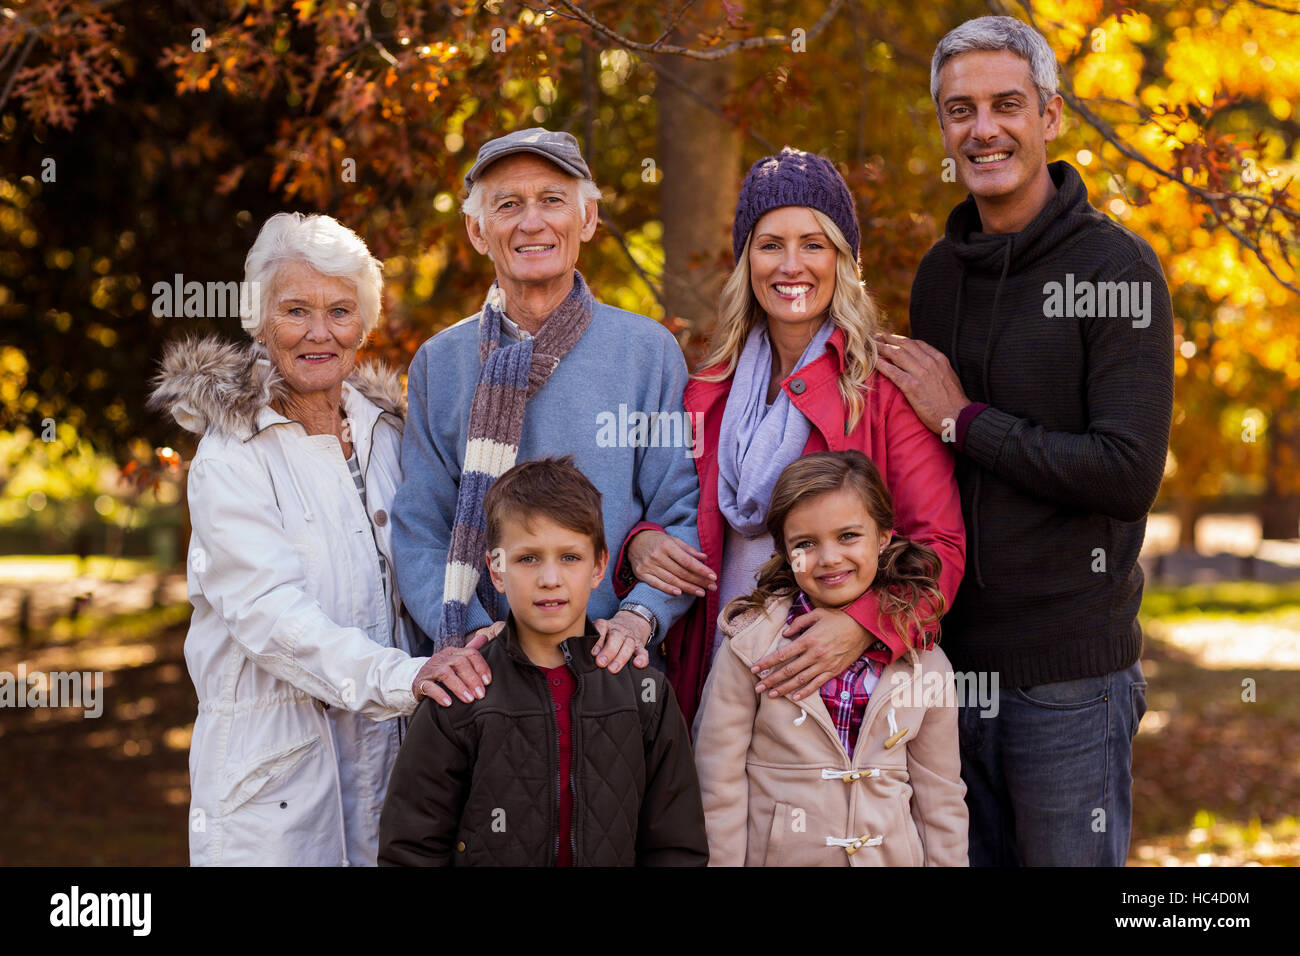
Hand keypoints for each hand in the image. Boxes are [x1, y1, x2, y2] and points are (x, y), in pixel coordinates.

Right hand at [411, 621, 502, 705]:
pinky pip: (429, 687)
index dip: (481, 667)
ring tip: (469, 699)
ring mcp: (430, 669)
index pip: (471, 653)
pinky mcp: (419, 683)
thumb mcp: (456, 662)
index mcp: (453, 652)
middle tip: (480, 694)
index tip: (488, 682)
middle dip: (472, 679)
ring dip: (459, 687)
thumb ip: (471, 652)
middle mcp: (441, 658)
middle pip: (460, 662)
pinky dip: (440, 694)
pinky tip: (448, 703)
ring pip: (445, 674)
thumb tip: (485, 637)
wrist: (419, 683)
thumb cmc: (443, 673)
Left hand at [591, 610, 650, 673]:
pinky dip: (642, 658)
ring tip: (613, 669)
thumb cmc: (609, 633)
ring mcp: (630, 637)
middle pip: (616, 637)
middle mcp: (619, 630)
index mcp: (606, 625)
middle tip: (601, 663)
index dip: (598, 640)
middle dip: (608, 651)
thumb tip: (582, 657)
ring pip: (628, 644)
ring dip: (621, 657)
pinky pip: (643, 651)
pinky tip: (638, 664)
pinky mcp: (640, 645)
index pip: (602, 628)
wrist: (631, 621)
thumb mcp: (599, 631)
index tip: (593, 652)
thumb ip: (592, 640)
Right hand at [627, 530, 714, 596]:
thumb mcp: (673, 540)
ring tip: (701, 593)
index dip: (701, 570)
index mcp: (667, 545)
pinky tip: (680, 593)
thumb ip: (688, 550)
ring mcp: (648, 566)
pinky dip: (668, 589)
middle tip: (712, 587)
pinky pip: (656, 584)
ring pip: (671, 580)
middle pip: (681, 572)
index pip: (687, 561)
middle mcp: (657, 556)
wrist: (633, 541)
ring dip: (688, 588)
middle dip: (698, 581)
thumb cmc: (657, 541)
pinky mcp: (642, 574)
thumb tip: (704, 558)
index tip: (713, 576)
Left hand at [751, 607, 870, 701]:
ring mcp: (824, 664)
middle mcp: (814, 654)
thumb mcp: (817, 614)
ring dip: (784, 689)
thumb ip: (798, 622)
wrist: (863, 627)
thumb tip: (785, 633)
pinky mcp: (834, 671)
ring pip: (800, 680)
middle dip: (771, 680)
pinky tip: (795, 698)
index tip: (755, 668)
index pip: (782, 654)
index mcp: (808, 640)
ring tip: (770, 695)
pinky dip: (806, 692)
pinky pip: (817, 684)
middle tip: (758, 688)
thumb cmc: (838, 618)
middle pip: (788, 670)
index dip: (767, 662)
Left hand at [873, 332, 970, 435]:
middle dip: (888, 339)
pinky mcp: (912, 387)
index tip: (891, 338)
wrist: (958, 416)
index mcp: (939, 359)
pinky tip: (873, 362)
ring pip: (897, 354)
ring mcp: (921, 373)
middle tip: (876, 337)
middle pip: (904, 345)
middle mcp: (930, 362)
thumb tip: (926, 366)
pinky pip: (893, 372)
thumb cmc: (953, 402)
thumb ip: (937, 368)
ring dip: (881, 348)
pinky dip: (881, 365)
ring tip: (871, 346)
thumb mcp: (949, 377)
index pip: (916, 343)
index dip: (901, 339)